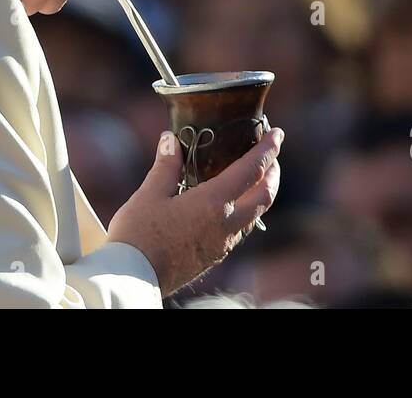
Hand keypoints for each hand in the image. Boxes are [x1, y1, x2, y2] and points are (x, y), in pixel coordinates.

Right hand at [106, 127, 282, 294]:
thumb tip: (170, 139)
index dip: (268, 149)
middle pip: (264, 196)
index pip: (252, 170)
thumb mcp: (149, 194)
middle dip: (273, 173)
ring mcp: (223, 243)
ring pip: (255, 215)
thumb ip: (166, 165)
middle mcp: (226, 224)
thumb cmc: (138, 235)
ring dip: (261, 193)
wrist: (134, 278)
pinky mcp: (215, 256)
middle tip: (272, 156)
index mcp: (213, 203)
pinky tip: (230, 206)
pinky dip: (245, 211)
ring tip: (255, 178)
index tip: (277, 133)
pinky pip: (240, 229)